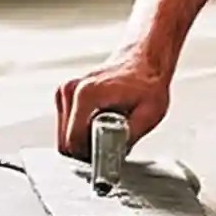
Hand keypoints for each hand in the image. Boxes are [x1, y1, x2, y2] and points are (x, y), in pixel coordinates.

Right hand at [55, 51, 170, 160]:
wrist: (144, 60)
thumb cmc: (148, 83)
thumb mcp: (150, 113)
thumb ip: (129, 136)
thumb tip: (113, 155)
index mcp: (87, 93)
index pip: (73, 142)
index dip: (92, 155)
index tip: (108, 156)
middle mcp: (71, 90)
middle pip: (66, 143)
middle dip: (89, 149)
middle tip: (114, 142)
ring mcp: (65, 92)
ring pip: (65, 137)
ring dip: (86, 141)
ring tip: (111, 128)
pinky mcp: (66, 96)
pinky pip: (68, 128)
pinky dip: (83, 132)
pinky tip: (103, 123)